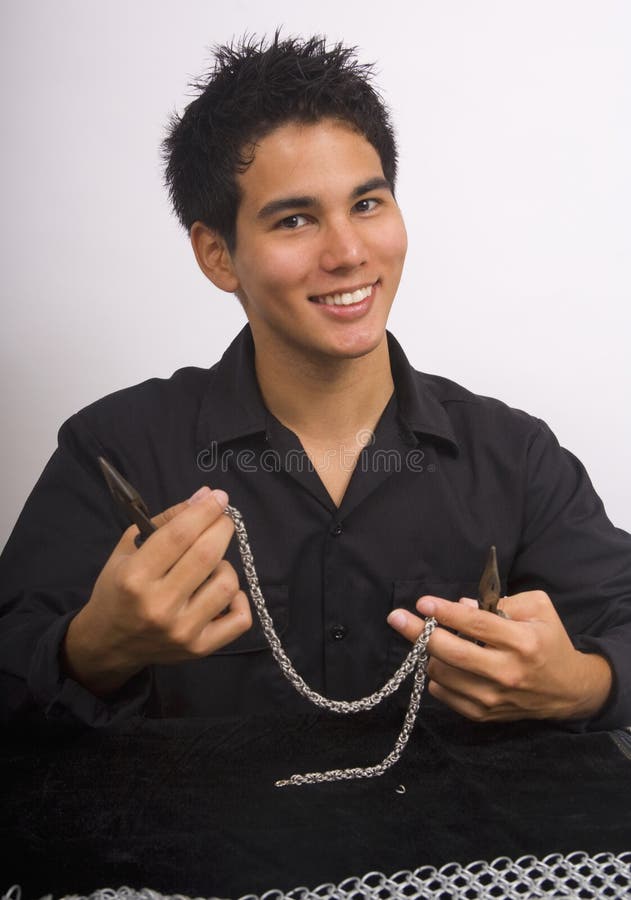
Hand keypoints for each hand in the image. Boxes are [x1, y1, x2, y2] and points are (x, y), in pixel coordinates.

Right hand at [62, 486, 251, 695]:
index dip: (204, 511)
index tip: (219, 497)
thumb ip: (166, 521)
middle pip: (206, 555)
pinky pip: (240, 619)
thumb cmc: (119, 589)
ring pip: (226, 585)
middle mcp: (158, 606)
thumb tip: (205, 496)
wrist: (109, 643)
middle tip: (222, 520)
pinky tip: (224, 592)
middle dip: (221, 528)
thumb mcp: (129, 549)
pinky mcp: (199, 649)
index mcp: (134, 577)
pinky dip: (239, 599)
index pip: (179, 535)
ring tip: (211, 564)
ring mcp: (181, 630)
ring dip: (225, 565)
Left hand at [387, 591, 611, 722]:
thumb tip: (461, 605)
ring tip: (433, 641)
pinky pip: (443, 694)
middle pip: (451, 652)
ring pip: (442, 673)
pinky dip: (437, 676)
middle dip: (418, 632)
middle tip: (396, 617)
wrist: (568, 690)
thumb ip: (501, 600)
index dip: (445, 612)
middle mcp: (506, 672)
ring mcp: (493, 697)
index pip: (475, 624)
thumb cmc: (548, 641)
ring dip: (430, 653)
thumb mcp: (538, 608)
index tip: (422, 603)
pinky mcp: (484, 714)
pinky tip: (444, 663)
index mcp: (522, 642)